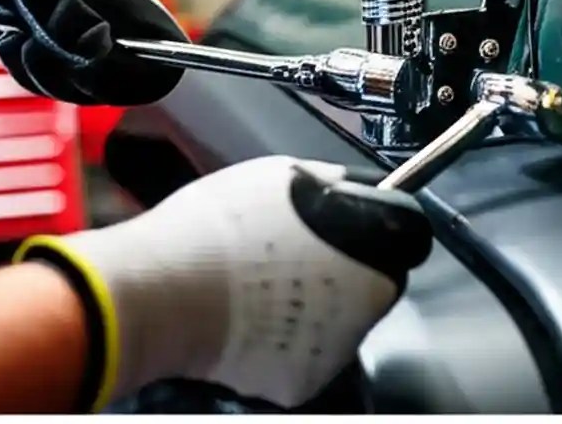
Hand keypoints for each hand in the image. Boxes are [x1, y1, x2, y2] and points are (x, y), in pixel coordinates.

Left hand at [0, 0, 188, 104]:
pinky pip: (53, 85)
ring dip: (42, 71)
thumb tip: (100, 47)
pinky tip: (8, 37)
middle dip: (74, 74)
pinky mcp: (57, 54)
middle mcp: (115, 23)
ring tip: (13, 31)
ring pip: (83, 89)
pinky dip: (25, 71)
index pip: (167, 54)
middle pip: (121, 84)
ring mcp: (86, 41)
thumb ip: (66, 11)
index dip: (139, 72)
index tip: (90, 60)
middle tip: (33, 42)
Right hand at [15, 155, 432, 410]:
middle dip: (344, 272)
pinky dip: (281, 342)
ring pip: (337, 326)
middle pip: (372, 286)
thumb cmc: (215, 232)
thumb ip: (328, 180)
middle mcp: (364, 311)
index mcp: (369, 253)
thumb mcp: (280, 175)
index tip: (354, 229)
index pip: (405, 238)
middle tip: (293, 257)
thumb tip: (346, 183)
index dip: (377, 230)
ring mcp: (332, 353)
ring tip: (261, 286)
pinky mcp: (298, 385)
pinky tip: (248, 319)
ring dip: (314, 308)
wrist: (157, 295)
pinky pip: (301, 357)